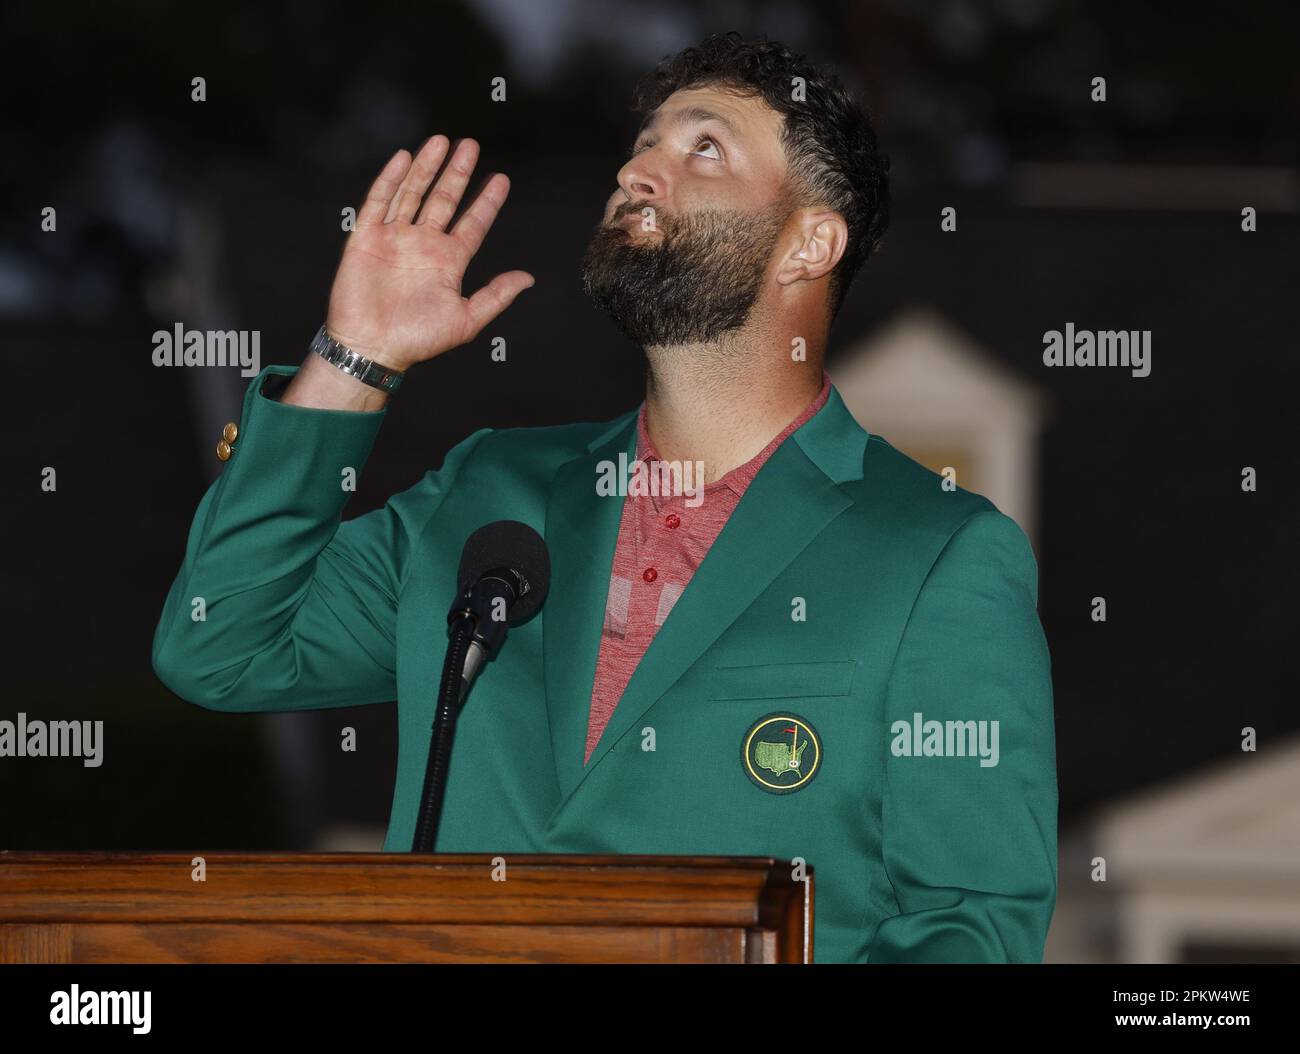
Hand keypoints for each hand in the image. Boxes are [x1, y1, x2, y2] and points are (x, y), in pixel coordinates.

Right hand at [324, 136, 533, 371]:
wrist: (373, 348)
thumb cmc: (418, 340)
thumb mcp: (467, 320)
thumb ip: (496, 296)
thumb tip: (528, 278)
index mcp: (448, 262)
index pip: (472, 224)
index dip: (486, 201)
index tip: (501, 179)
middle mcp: (423, 245)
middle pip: (443, 199)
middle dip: (457, 173)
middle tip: (471, 145)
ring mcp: (394, 238)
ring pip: (413, 193)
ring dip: (426, 167)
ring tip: (441, 141)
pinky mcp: (365, 238)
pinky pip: (379, 201)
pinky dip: (391, 179)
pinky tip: (404, 157)